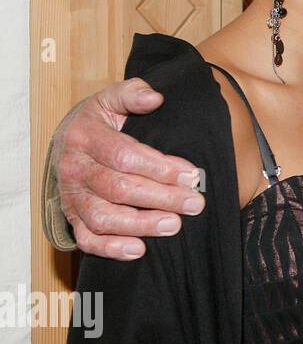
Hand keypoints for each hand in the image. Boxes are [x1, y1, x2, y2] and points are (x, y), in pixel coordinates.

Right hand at [53, 78, 204, 259]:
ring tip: (174, 225)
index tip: (192, 174)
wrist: (66, 141)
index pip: (124, 155)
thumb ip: (133, 94)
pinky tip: (140, 249)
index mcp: (85, 136)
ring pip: (102, 217)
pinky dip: (111, 248)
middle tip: (194, 203)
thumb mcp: (111, 98)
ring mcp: (72, 195)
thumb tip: (155, 98)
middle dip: (161, 198)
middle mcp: (74, 168)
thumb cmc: (99, 120)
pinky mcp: (72, 216)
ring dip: (140, 225)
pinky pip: (87, 239)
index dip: (159, 167)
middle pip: (118, 188)